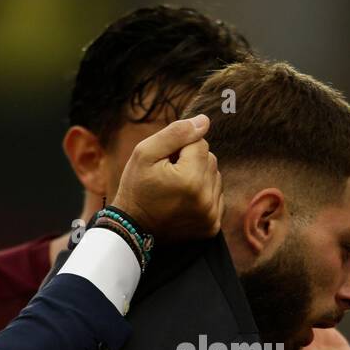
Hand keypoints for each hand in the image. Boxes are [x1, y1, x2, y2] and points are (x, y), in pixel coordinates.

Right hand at [112, 113, 222, 241]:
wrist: (132, 229)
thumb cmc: (136, 188)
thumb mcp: (145, 153)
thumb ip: (176, 133)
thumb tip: (204, 121)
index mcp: (191, 179)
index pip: (201, 143)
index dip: (180, 148)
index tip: (165, 163)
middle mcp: (205, 199)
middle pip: (210, 160)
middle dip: (191, 162)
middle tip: (168, 176)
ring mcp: (211, 216)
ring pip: (215, 177)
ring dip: (199, 177)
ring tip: (176, 189)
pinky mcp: (212, 226)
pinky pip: (216, 197)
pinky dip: (203, 194)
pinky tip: (184, 201)